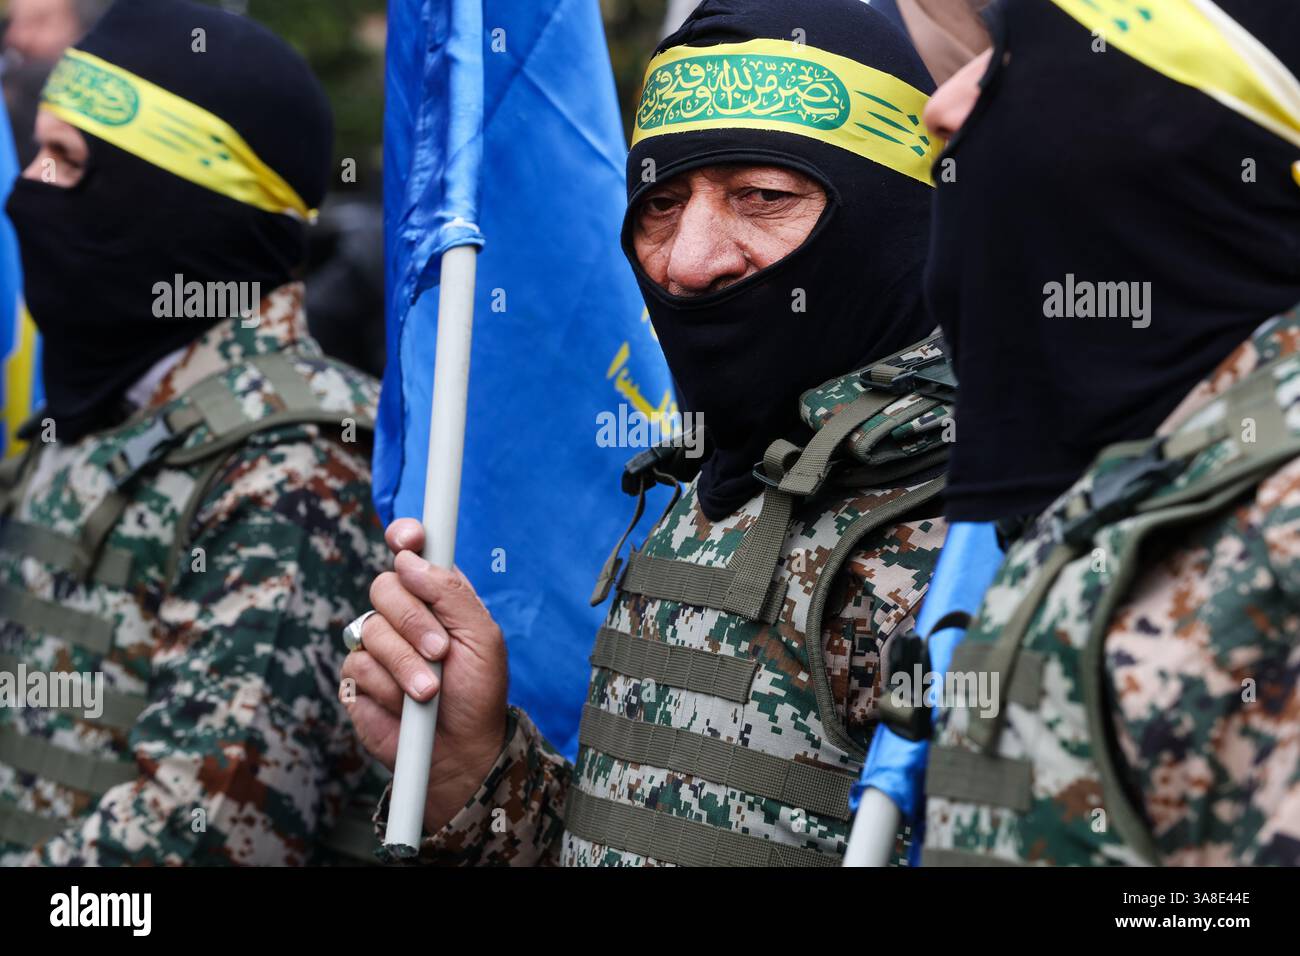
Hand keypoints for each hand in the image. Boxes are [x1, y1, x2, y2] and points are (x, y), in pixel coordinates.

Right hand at [341, 518, 508, 833]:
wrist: (461, 750)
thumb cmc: (478, 692)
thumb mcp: (482, 638)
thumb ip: (451, 594)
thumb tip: (409, 559)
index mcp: (437, 595)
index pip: (412, 552)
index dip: (406, 537)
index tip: (408, 538)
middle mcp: (404, 613)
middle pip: (385, 586)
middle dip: (414, 620)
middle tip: (441, 652)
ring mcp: (378, 643)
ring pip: (370, 627)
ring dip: (406, 663)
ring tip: (430, 691)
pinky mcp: (357, 676)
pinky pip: (358, 664)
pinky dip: (388, 686)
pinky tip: (406, 704)